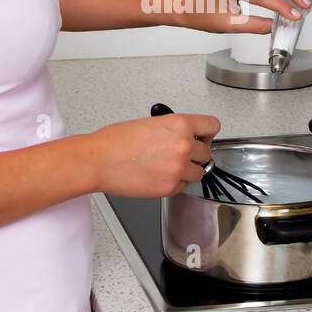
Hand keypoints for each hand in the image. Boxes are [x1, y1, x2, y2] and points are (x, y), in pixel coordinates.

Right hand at [88, 112, 220, 197]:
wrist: (100, 161)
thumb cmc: (116, 141)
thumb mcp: (151, 123)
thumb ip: (173, 129)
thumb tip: (183, 137)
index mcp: (180, 125)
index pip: (212, 126)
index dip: (207, 133)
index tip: (203, 137)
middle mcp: (183, 146)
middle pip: (206, 153)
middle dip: (195, 154)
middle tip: (180, 154)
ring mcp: (178, 169)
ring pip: (198, 173)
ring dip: (187, 171)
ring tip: (169, 166)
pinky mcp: (170, 187)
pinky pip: (184, 186)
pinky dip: (175, 183)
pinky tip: (160, 175)